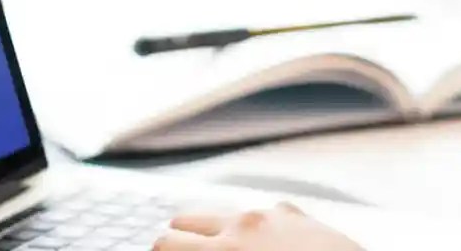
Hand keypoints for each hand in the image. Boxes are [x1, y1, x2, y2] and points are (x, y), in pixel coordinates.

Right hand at [154, 201, 363, 250]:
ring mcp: (270, 214)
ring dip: (216, 231)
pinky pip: (263, 213)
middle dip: (182, 240)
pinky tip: (268, 249)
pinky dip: (257, 227)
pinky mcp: (296, 213)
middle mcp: (242, 224)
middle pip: (185, 220)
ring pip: (224, 213)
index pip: (164, 243)